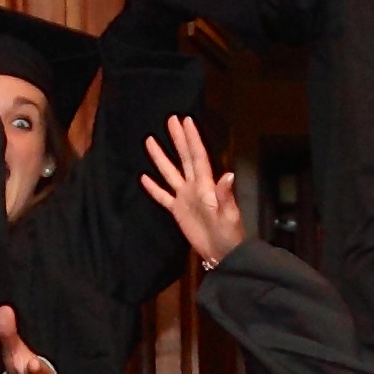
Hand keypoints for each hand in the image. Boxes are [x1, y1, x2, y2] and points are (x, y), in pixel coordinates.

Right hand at [140, 115, 246, 264]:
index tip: (186, 121)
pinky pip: (163, 197)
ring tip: (150, 140)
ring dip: (161, 158)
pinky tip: (144, 177)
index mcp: (206, 185)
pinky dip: (154, 188)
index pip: (198, 156)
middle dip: (178, 139)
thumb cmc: (229, 233)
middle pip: (184, 158)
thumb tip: (229, 175)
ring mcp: (185, 198)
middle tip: (171, 119)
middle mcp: (194, 187)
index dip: (192, 139)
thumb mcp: (228, 214)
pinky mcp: (178, 211)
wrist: (222, 253)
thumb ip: (225, 194)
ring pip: (170, 173)